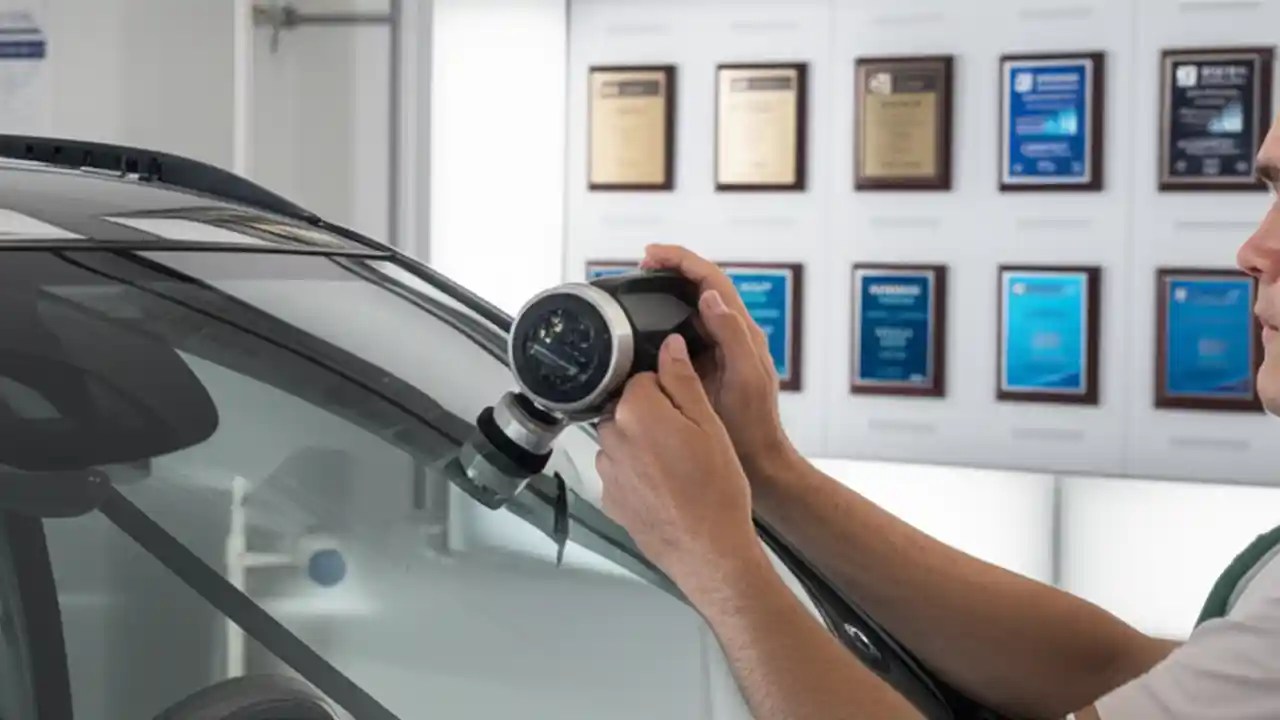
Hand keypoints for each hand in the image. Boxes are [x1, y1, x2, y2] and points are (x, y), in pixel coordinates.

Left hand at [595, 333, 760, 599]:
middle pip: (626, 409)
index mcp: (636, 411)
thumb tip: (668, 344)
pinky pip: (619, 472)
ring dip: (641, 445)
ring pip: (621, 441)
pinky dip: (636, 474)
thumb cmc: (716, 487)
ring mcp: (607, 471)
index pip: (641, 379)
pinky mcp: (609, 499)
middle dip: (651, 416)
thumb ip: (682, 380)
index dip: (667, 390)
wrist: (708, 550)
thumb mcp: (709, 424)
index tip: (687, 410)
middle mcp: (611, 437)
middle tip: (686, 439)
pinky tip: (665, 489)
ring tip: (677, 467)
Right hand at [640, 244, 796, 476]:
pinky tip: (645, 324)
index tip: (652, 255)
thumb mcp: (745, 378)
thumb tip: (710, 297)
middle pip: (702, 285)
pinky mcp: (707, 365)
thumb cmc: (753, 426)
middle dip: (672, 268)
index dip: (682, 261)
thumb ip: (732, 335)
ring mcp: (719, 349)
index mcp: (742, 332)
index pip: (712, 280)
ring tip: (640, 284)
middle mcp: (731, 335)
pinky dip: (666, 317)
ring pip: (692, 305)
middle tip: (641, 265)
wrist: (756, 460)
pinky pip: (685, 330)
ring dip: (668, 288)